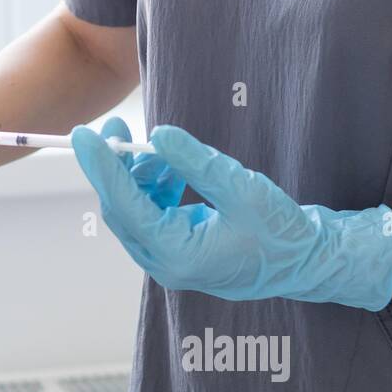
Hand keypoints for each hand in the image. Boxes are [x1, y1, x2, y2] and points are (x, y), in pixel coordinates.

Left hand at [70, 121, 391, 310]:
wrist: (307, 261)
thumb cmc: (282, 232)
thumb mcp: (242, 189)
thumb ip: (196, 163)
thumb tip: (157, 134)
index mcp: (177, 256)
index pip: (125, 205)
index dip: (102, 167)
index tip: (84, 134)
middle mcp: (166, 264)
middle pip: (121, 209)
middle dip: (115, 166)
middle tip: (115, 127)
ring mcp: (169, 260)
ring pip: (134, 210)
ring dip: (139, 174)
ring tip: (159, 148)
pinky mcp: (177, 249)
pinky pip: (150, 213)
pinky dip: (154, 186)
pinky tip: (171, 167)